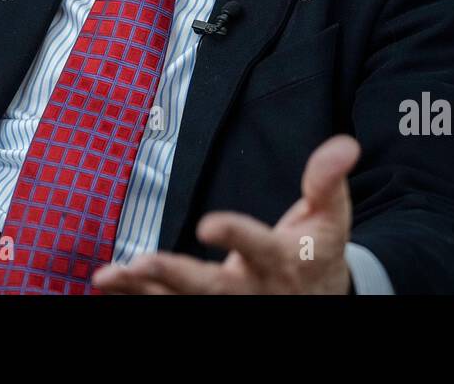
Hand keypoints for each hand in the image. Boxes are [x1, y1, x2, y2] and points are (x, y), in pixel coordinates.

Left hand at [92, 133, 359, 293]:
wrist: (319, 299)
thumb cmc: (318, 250)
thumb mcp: (331, 216)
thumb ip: (328, 180)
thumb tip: (344, 144)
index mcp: (283, 260)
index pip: (259, 246)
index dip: (235, 235)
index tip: (208, 223)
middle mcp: (252, 289)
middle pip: (212, 288)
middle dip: (177, 276)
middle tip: (145, 262)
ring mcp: (228, 306)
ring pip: (181, 303)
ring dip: (144, 290)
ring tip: (109, 276)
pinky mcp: (209, 310)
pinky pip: (168, 307)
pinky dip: (138, 297)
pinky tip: (109, 284)